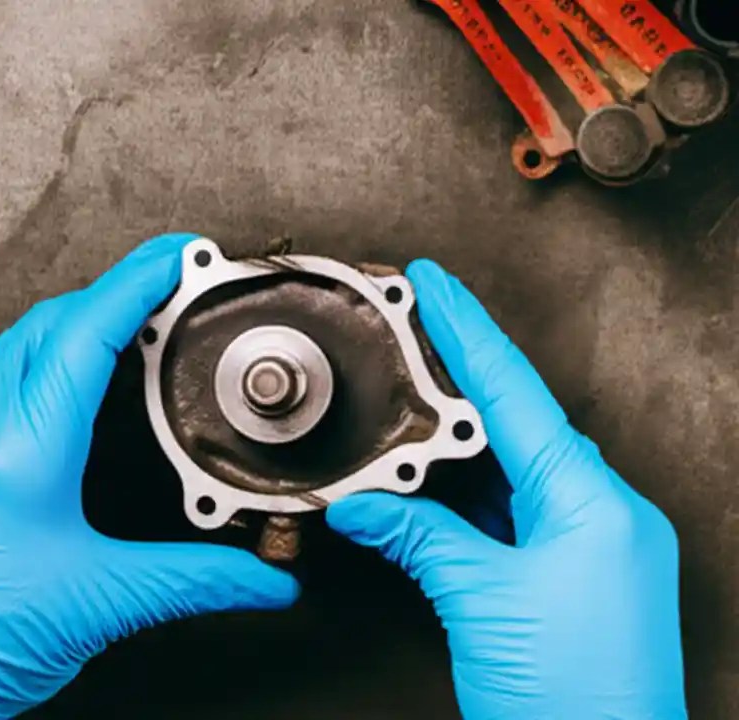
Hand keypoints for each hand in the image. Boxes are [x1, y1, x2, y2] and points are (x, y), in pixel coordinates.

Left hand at [0, 234, 299, 719]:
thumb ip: (193, 581)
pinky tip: (54, 407)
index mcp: (17, 450)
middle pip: (45, 326)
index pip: (85, 333)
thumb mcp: (98, 605)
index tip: (176, 256)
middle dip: (107, 297)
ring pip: (7, 354)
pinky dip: (29, 377)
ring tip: (119, 345)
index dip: (137, 282)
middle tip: (161, 295)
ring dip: (66, 336)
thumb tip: (257, 579)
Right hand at [327, 261, 684, 718]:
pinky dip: (471, 495)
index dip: (467, 332)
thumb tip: (360, 506)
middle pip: (516, 423)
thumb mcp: (476, 600)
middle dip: (459, 378)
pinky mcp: (574, 576)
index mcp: (591, 503)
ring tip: (408, 403)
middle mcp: (601, 514)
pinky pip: (518, 512)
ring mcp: (592, 546)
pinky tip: (430, 487)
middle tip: (410, 329)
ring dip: (459, 442)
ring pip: (514, 469)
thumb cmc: (568, 699)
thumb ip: (417, 537)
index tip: (433, 284)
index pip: (513, 395)